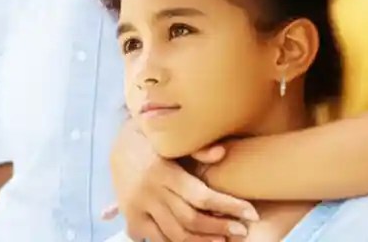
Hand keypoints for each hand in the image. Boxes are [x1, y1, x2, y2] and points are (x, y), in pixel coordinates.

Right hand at [105, 120, 256, 241]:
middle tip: (241, 231)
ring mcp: (138, 207)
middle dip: (220, 228)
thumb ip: (195, 146)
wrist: (116, 143)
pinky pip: (155, 239)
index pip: (201, 196)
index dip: (229, 207)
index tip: (251, 213)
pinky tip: (192, 241)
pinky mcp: (131, 217)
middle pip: (191, 220)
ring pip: (174, 235)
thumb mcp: (169, 135)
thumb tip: (221, 154)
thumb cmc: (151, 137)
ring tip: (222, 241)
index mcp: (163, 170)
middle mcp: (150, 191)